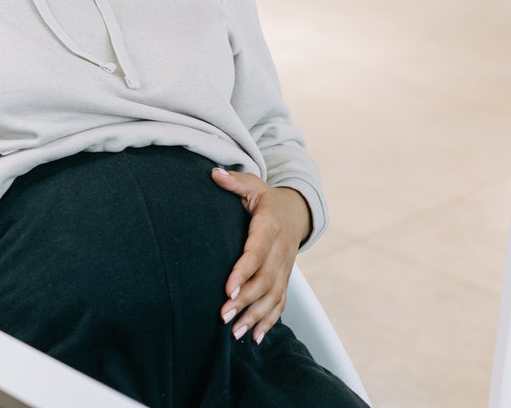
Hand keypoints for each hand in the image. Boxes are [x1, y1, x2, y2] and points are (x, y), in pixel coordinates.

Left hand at [212, 168, 310, 343]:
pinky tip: (254, 337)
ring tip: (235, 331)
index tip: (227, 288)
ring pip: (273, 296)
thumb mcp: (252, 184)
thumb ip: (234, 181)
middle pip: (265, 280)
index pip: (256, 252)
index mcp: (270, 227)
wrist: (295, 212)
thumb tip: (214, 173)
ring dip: (255, 315)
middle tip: (223, 315)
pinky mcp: (285, 279)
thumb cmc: (266, 199)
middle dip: (244, 300)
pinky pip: (280, 303)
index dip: (243, 271)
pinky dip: (269, 321)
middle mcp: (280, 251)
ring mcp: (285, 268)